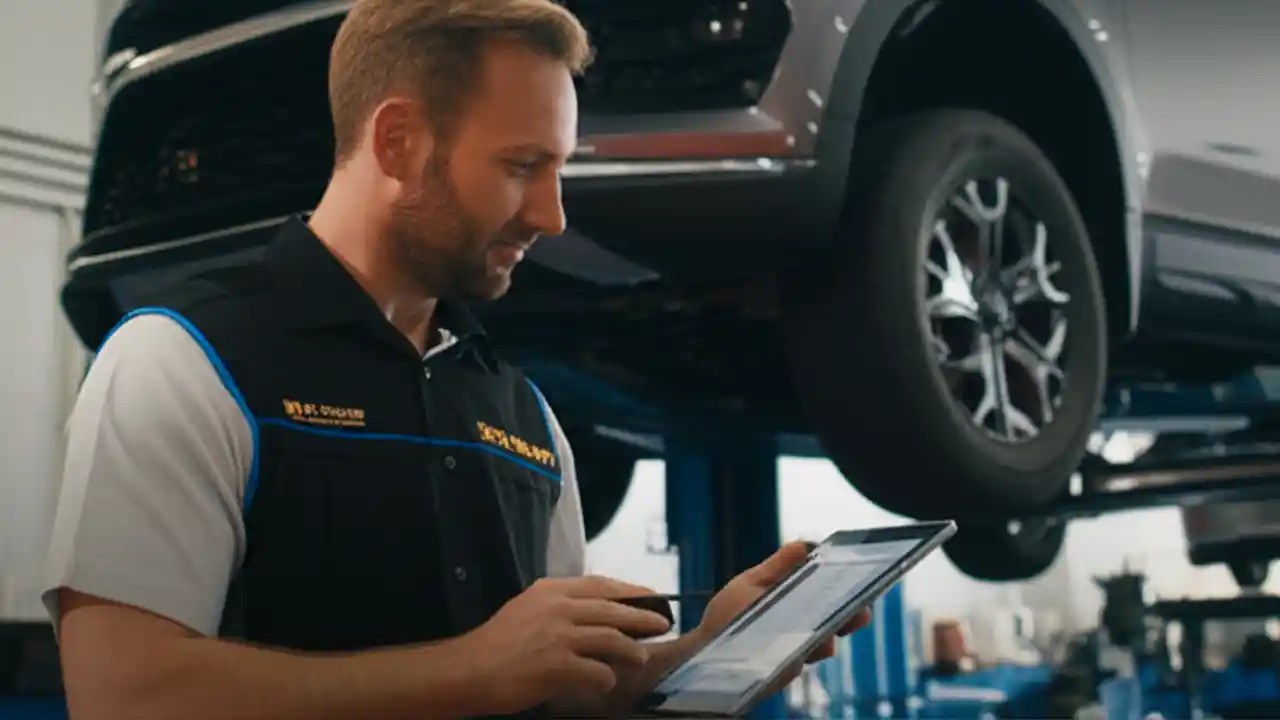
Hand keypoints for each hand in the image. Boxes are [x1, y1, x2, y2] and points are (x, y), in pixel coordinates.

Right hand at [459, 575, 672, 715]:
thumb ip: (559, 606)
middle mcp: (558, 607)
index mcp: (551, 590)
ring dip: (632, 650)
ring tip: (641, 657)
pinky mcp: (559, 665)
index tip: (651, 597)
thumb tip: (596, 612)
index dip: (630, 591)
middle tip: (662, 624)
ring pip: (611, 638)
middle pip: (613, 608)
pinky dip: (607, 678)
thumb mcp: (528, 608)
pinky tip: (606, 683)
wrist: (468, 670)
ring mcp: (560, 636)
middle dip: (642, 617)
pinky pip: (598, 671)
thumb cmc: (497, 644)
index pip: (601, 584)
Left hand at [696, 542, 871, 681]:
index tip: (865, 578)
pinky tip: (797, 653)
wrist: (705, 647)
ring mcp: (797, 651)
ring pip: (822, 647)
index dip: (853, 589)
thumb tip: (803, 545)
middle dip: (852, 617)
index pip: (835, 595)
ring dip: (826, 641)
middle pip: (839, 623)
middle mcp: (806, 629)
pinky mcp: (782, 671)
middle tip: (859, 612)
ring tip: (825, 636)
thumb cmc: (729, 612)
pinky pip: (796, 665)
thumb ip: (776, 568)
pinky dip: (798, 658)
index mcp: (802, 602)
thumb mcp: (751, 583)